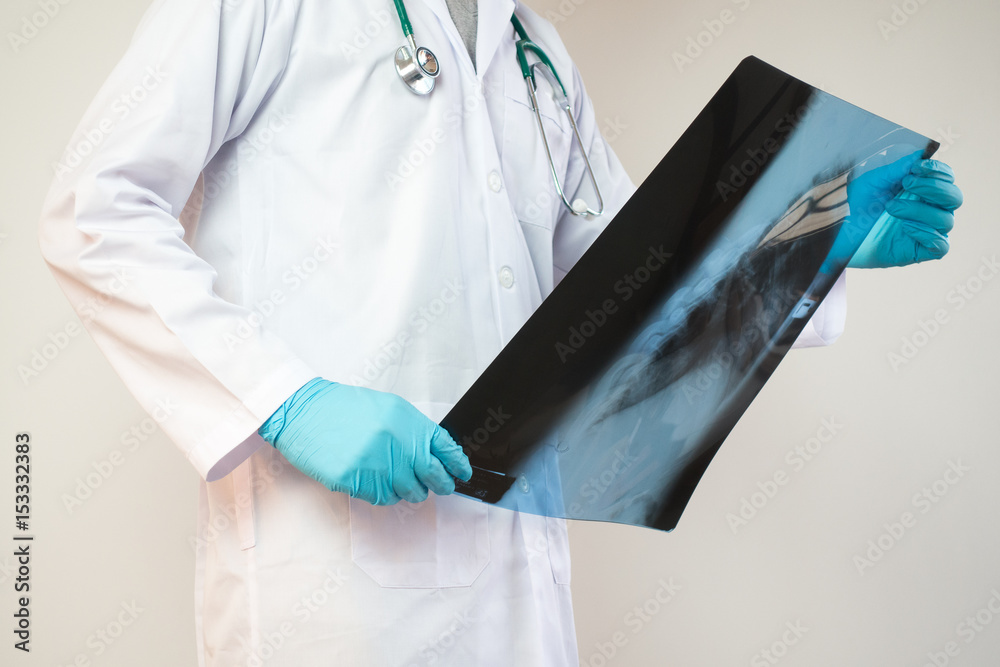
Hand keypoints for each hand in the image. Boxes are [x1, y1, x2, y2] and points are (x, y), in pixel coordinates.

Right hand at [259, 378, 472, 504]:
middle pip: (433, 476)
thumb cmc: (342, 408)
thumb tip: (434, 453)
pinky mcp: (357, 481)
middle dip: (440, 484)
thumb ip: (412, 430)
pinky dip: (383, 494)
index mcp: (408, 421)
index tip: (461, 473)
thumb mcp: (387, 408)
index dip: (457, 464)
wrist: (304, 411)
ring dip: (408, 490)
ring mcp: (377, 464)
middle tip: (440, 487)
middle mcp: (397, 443)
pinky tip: (374, 481)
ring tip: (396, 479)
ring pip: (409, 492)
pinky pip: (383, 498)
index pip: (446, 448)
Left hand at [848, 157, 962, 268]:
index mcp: (923, 190)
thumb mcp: (873, 181)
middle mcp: (930, 210)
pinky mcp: (919, 250)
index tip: (917, 167)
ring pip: (946, 220)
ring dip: (920, 210)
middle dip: (934, 188)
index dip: (938, 172)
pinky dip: (927, 234)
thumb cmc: (857, 204)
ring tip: (891, 207)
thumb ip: (897, 168)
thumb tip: (919, 154)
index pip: (947, 179)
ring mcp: (926, 231)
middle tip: (907, 183)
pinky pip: (941, 246)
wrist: (838, 231)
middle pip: (954, 198)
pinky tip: (906, 226)